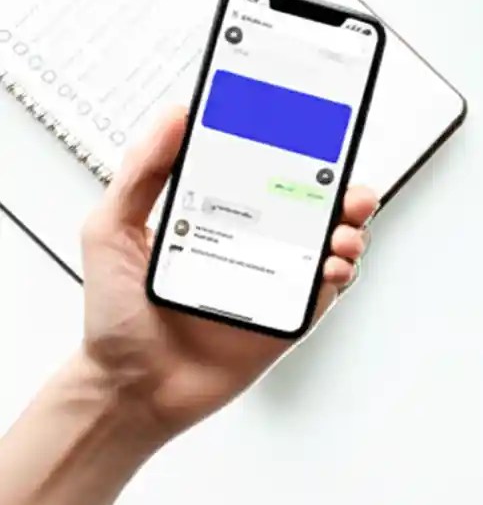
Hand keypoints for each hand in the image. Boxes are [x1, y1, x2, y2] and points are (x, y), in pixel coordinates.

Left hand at [79, 106, 377, 442]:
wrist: (131, 386)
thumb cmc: (116, 315)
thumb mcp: (111, 230)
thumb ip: (142, 171)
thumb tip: (173, 117)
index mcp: (219, 214)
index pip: (266, 170)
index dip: (295, 148)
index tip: (310, 129)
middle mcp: (255, 242)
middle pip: (314, 203)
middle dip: (341, 187)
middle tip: (342, 183)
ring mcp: (276, 278)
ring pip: (332, 242)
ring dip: (349, 229)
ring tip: (341, 231)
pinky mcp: (290, 315)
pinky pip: (329, 289)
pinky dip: (341, 272)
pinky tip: (330, 266)